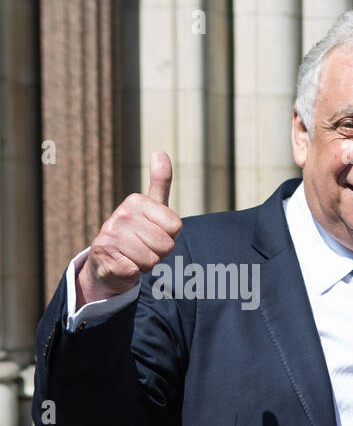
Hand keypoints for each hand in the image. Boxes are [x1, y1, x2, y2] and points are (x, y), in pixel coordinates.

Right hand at [77, 151, 181, 305]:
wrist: (108, 260)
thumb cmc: (137, 233)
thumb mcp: (152, 207)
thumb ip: (160, 182)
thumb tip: (160, 152)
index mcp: (136, 201)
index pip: (176, 227)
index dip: (170, 236)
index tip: (154, 233)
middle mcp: (120, 215)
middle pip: (166, 245)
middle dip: (159, 252)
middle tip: (143, 247)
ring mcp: (109, 236)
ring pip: (151, 260)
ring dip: (146, 264)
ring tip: (134, 256)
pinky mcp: (103, 257)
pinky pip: (135, 270)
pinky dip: (133, 273)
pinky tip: (123, 265)